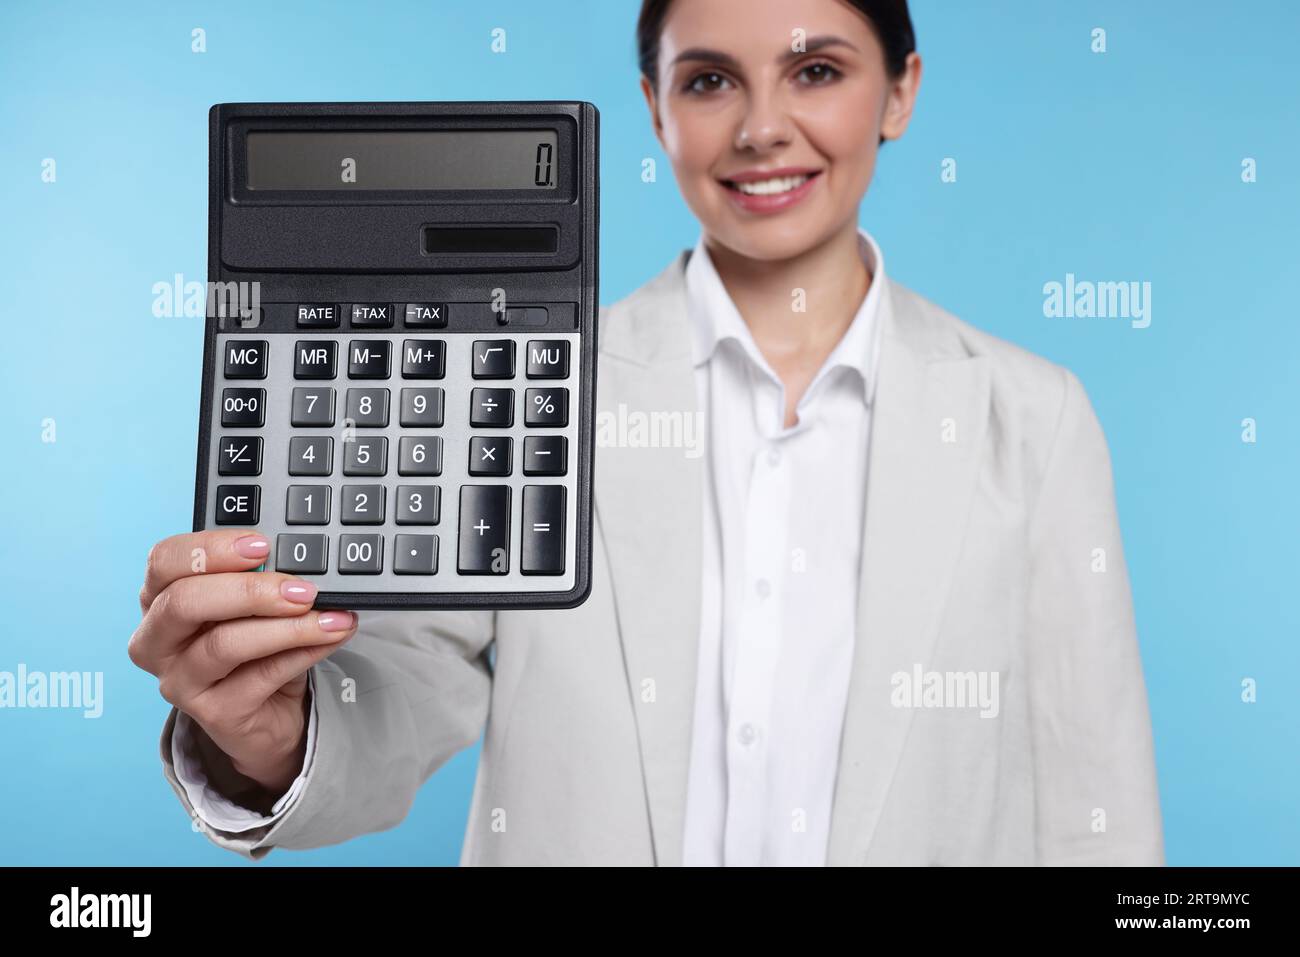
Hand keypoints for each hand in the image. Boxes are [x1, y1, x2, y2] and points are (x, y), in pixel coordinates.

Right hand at [130, 529, 356, 797]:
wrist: (268, 715)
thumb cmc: (253, 649)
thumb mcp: (251, 607)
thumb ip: (262, 579)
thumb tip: (305, 561)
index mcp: (159, 599)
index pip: (164, 562)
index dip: (210, 549)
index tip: (261, 545)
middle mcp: (156, 641)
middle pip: (183, 603)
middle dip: (249, 590)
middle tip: (301, 588)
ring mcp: (180, 682)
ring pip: (224, 644)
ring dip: (287, 626)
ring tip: (329, 618)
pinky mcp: (214, 713)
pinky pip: (262, 675)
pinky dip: (304, 652)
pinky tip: (331, 637)